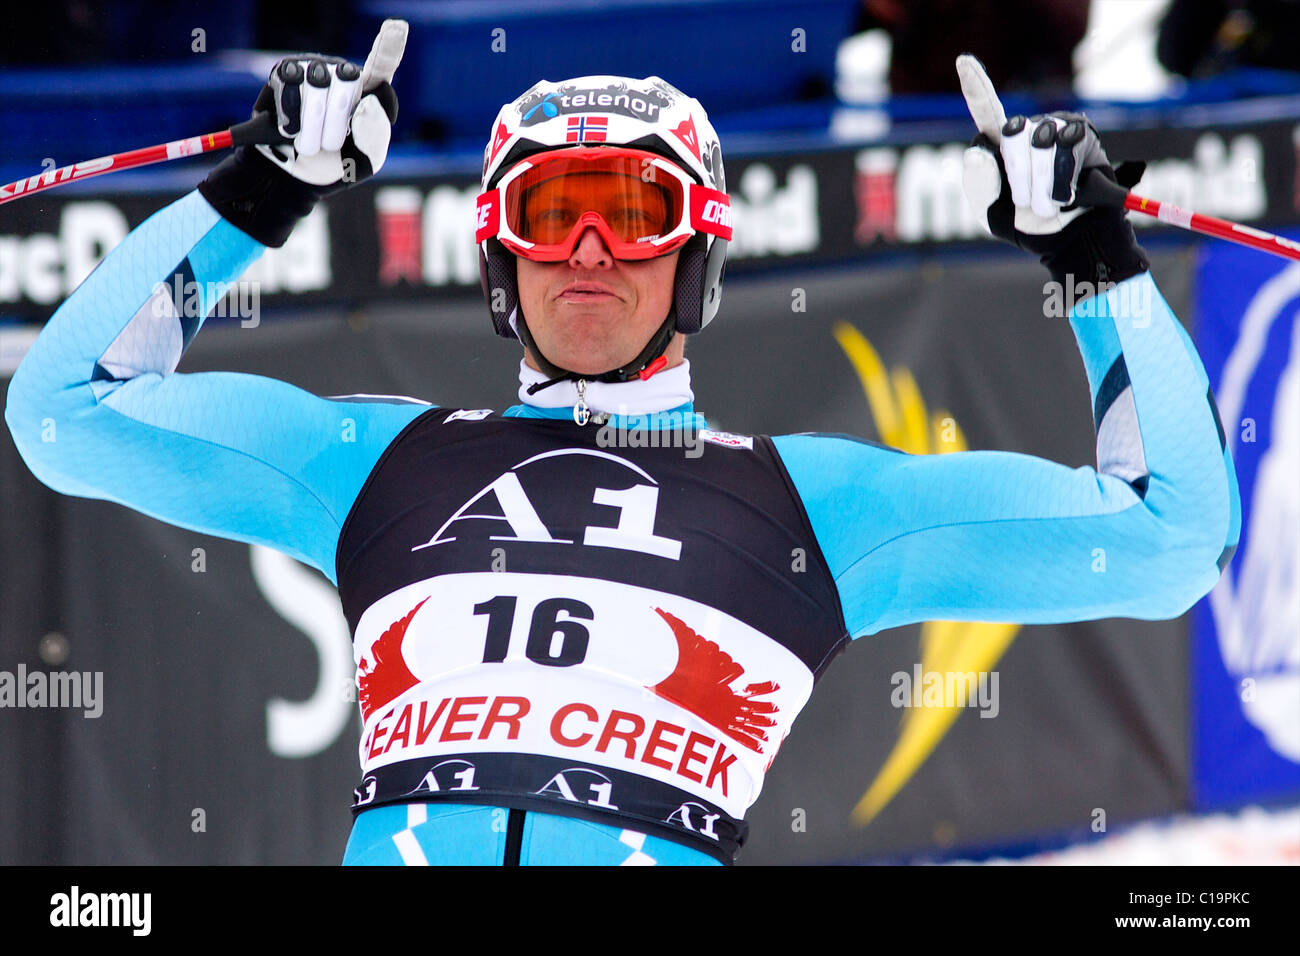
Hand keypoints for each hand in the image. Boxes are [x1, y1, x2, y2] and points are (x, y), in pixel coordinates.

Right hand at [254, 18, 406, 188]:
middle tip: (331, 144)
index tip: (398, 26)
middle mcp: (341, 72)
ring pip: (317, 87)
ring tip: (311, 143)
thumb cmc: (336, 164)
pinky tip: (290, 131)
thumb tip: (368, 101)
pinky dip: (292, 121)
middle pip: (348, 82)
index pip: (382, 64)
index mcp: (368, 91)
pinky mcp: (283, 73)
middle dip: (338, 123)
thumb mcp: (365, 161)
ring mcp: (312, 69)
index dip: (389, 45)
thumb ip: (374, 135)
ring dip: (313, 129)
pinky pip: (290, 90)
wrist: (294, 176)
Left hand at [956, 54, 1147, 293]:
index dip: (976, 85)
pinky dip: (1060, 183)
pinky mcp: (1083, 136)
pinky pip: (1066, 151)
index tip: (963, 62)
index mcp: (1001, 144)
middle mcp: (1029, 129)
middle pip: (1012, 132)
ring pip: (1040, 142)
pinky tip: (1066, 197)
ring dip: (1040, 185)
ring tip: (1047, 203)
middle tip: (1026, 201)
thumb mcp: (990, 211)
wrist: (1065, 241)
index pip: (986, 110)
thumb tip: (981, 147)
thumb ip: (977, 182)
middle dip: (1017, 175)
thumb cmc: (1025, 224)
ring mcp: (1057, 128)